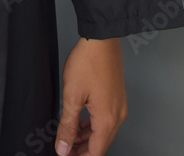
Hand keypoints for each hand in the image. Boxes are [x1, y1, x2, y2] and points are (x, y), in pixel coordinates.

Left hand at [54, 37, 126, 154]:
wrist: (101, 39)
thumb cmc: (88, 62)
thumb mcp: (72, 96)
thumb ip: (68, 126)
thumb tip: (63, 148)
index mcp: (108, 120)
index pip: (95, 152)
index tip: (65, 155)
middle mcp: (118, 115)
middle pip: (101, 144)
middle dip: (82, 150)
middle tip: (65, 149)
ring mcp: (119, 105)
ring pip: (104, 131)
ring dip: (87, 137)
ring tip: (70, 138)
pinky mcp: (117, 96)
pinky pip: (106, 119)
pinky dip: (93, 125)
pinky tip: (81, 122)